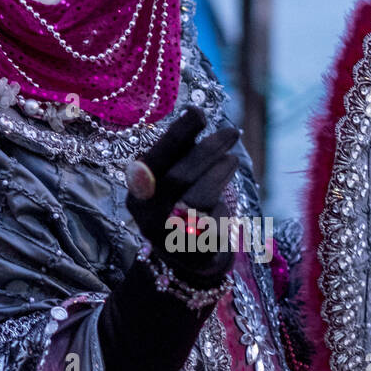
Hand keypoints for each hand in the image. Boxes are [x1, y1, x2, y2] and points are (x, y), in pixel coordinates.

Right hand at [124, 105, 240, 284]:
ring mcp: (169, 237)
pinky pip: (214, 222)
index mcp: (137, 193)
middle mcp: (147, 216)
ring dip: (220, 173)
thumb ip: (177, 155)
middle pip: (177, 177)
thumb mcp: (171, 181)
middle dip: (206, 150)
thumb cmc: (180, 206)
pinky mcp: (194, 252)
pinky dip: (224, 202)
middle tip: (231, 130)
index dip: (176, 136)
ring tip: (232, 157)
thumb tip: (194, 114)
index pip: (154, 160)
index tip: (197, 112)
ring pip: (198, 199)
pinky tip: (227, 191)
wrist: (188, 258)